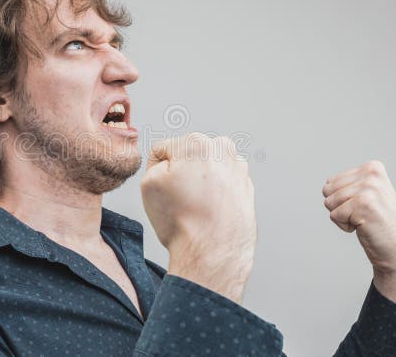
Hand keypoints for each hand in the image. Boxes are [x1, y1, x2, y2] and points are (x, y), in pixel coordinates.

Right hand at [140, 133, 255, 303]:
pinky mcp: (247, 187)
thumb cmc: (183, 222)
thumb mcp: (149, 183)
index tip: (165, 190)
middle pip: (188, 158)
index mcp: (197, 142)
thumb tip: (171, 162)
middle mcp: (223, 150)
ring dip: (199, 184)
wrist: (213, 253)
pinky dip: (214, 195)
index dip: (156, 171)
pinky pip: (220, 186)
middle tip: (180, 200)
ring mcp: (238, 168)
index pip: (163, 151)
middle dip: (182, 174)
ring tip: (196, 208)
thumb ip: (156, 160)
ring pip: (205, 171)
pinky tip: (209, 212)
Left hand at [322, 160, 395, 307]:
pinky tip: (364, 227)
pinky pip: (334, 215)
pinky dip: (345, 226)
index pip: (331, 182)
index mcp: (373, 167)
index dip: (341, 200)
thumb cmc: (380, 224)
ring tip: (364, 220)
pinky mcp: (364, 204)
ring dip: (343, 217)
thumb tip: (326, 185)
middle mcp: (372, 174)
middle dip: (339, 207)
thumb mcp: (370, 195)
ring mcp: (369, 188)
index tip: (363, 207)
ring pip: (329, 202)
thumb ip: (352, 184)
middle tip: (362, 215)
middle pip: (327, 190)